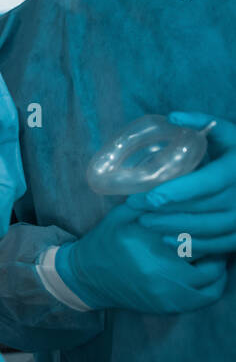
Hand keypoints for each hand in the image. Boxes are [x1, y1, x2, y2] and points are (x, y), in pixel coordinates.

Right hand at [58, 200, 226, 312]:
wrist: (87, 277)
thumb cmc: (105, 242)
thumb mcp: (120, 216)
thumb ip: (146, 202)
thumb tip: (174, 188)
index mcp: (150, 247)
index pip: (195, 237)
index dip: (208, 227)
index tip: (211, 218)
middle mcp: (162, 274)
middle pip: (210, 261)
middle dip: (218, 247)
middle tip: (218, 236)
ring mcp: (167, 294)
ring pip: (213, 282)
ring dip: (219, 268)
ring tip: (216, 254)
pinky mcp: (169, 306)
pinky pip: (205, 298)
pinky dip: (214, 285)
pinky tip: (209, 273)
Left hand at [129, 113, 235, 260]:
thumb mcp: (226, 131)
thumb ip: (201, 121)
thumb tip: (173, 116)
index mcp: (235, 169)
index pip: (207, 183)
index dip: (179, 192)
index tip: (150, 197)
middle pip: (202, 208)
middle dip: (166, 210)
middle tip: (135, 207)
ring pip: (208, 228)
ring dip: (174, 227)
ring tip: (145, 222)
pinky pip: (219, 244)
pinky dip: (193, 245)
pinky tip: (167, 239)